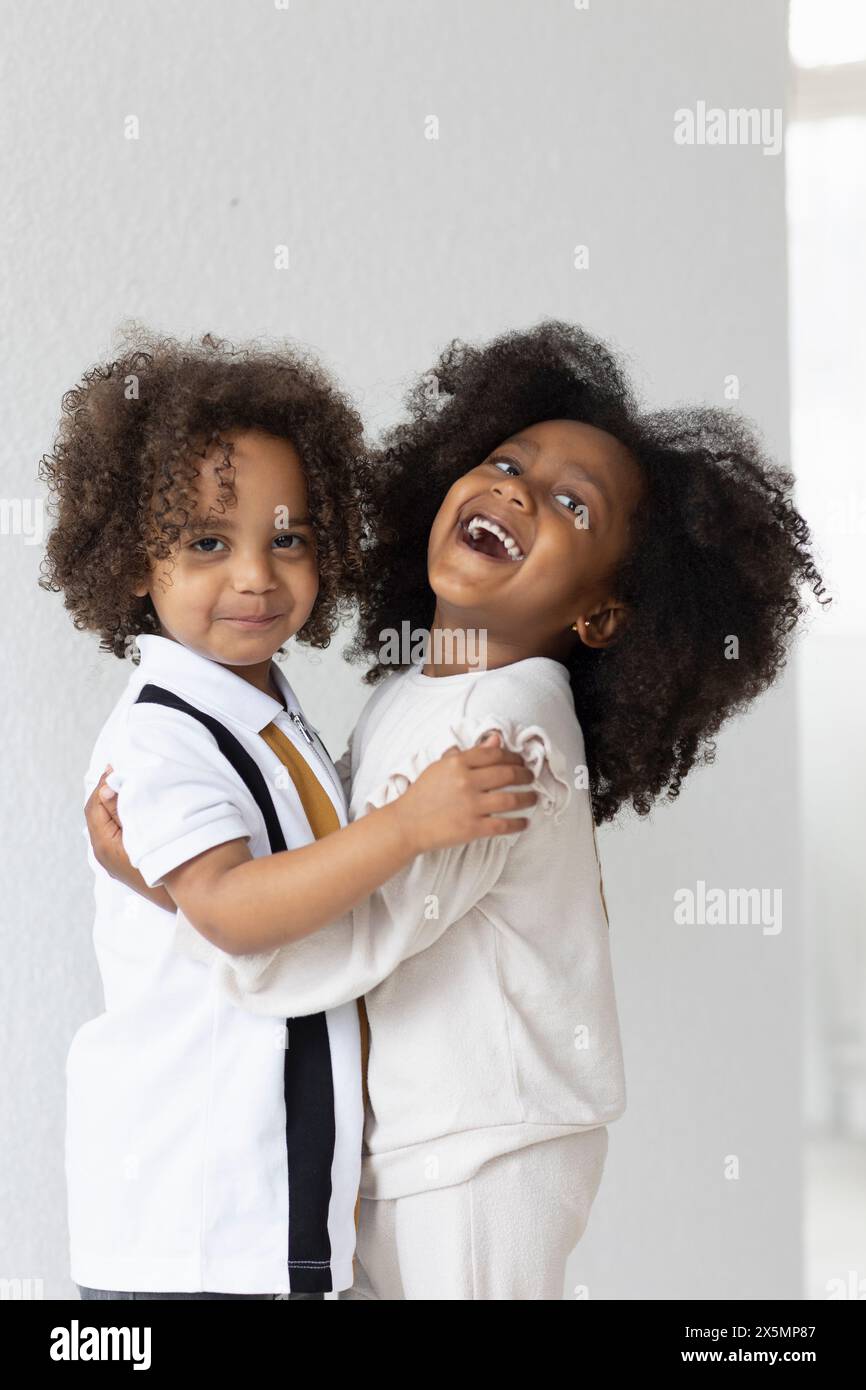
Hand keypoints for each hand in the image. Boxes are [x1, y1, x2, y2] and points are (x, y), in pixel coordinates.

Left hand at [84, 766, 175, 912]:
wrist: (196, 892)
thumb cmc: (173, 859)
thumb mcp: (146, 828)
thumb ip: (123, 808)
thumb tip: (106, 788)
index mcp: (105, 846)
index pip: (94, 807)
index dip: (102, 784)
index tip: (113, 767)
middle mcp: (106, 855)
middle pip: (98, 816)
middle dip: (107, 793)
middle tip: (119, 772)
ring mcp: (116, 862)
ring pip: (107, 826)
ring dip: (115, 805)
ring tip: (128, 786)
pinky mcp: (128, 864)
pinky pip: (117, 834)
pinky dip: (122, 817)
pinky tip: (136, 808)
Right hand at [392, 733, 536, 855]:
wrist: (406, 824)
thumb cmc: (422, 794)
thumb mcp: (441, 767)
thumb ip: (468, 753)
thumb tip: (495, 739)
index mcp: (457, 763)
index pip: (495, 754)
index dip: (513, 756)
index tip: (520, 761)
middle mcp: (466, 781)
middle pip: (508, 774)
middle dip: (525, 775)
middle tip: (531, 777)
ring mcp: (471, 805)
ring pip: (511, 799)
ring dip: (528, 798)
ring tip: (533, 798)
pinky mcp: (473, 828)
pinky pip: (504, 825)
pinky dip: (518, 824)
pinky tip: (525, 822)